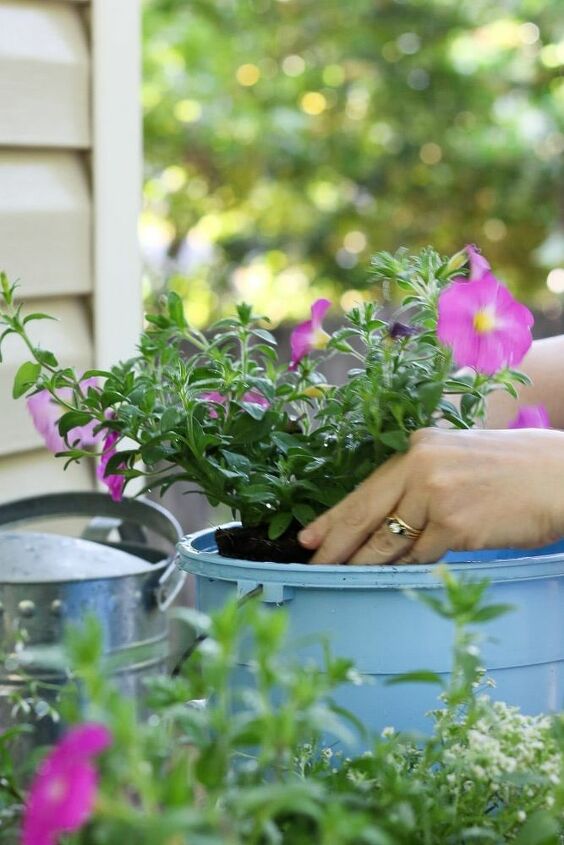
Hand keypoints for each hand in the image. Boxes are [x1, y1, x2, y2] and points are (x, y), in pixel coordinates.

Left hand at [298, 428, 563, 564]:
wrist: (560, 476)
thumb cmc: (514, 470)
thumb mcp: (458, 459)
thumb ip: (420, 482)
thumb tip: (386, 520)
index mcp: (418, 447)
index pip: (364, 489)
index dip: (333, 518)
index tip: (309, 539)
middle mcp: (421, 466)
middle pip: (364, 515)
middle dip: (334, 547)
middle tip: (311, 567)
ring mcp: (437, 496)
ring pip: (389, 542)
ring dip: (366, 564)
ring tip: (344, 578)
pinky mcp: (456, 525)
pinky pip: (421, 556)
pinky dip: (410, 569)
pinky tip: (397, 577)